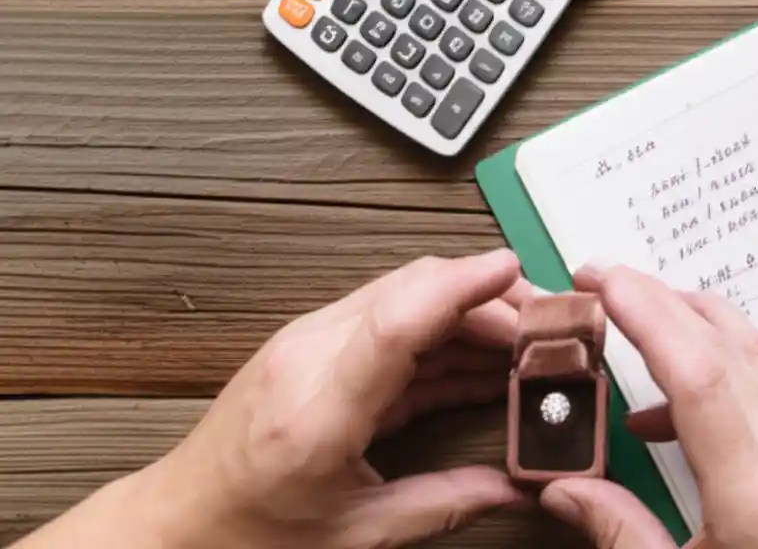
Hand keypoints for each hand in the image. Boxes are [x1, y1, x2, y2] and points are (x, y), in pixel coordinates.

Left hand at [17, 249, 528, 548]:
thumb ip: (443, 504)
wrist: (176, 524)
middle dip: (490, 299)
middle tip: (548, 329)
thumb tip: (513, 488)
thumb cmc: (244, 531)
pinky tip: (478, 363)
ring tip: (526, 347)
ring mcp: (308, 346)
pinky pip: (390, 324)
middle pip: (413, 291)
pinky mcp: (313, 350)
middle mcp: (310, 357)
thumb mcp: (353, 534)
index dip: (462, 284)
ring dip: (470, 314)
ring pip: (405, 299)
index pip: (399, 317)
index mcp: (319, 406)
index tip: (513, 268)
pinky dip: (440, 335)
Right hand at [541, 265, 757, 548]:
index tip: (601, 281)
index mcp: (756, 496)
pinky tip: (671, 408)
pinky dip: (717, 364)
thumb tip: (564, 488)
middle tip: (600, 278)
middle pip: (723, 344)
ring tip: (630, 317)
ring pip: (752, 352)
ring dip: (689, 320)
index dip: (645, 315)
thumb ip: (622, 536)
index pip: (696, 374)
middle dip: (656, 297)